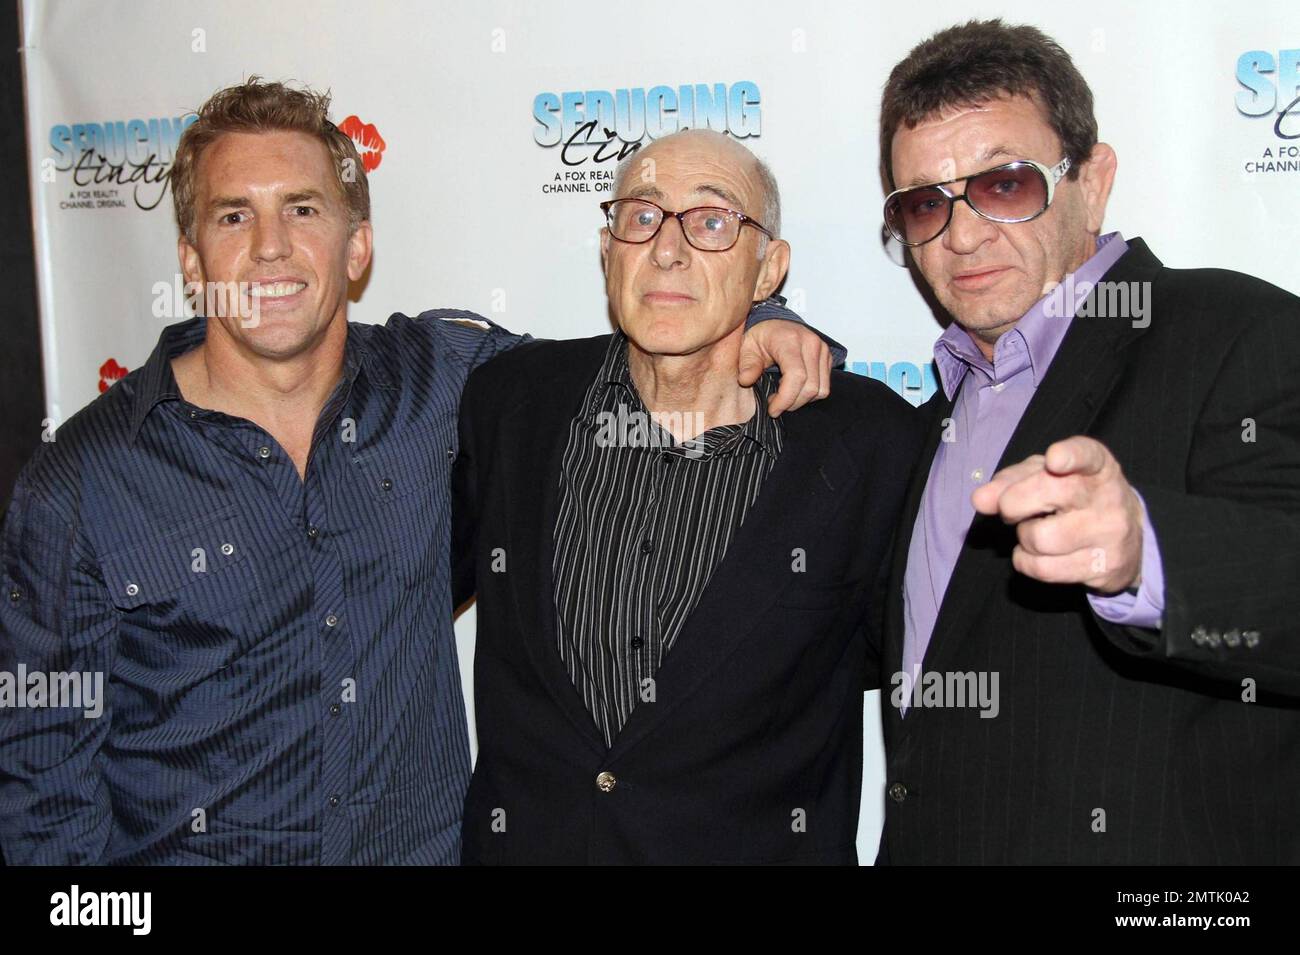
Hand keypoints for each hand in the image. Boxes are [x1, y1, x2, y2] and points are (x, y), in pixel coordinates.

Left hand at [738, 319, 832, 415]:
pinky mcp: (827, 357)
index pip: (797, 376)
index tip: (772, 409)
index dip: (786, 399)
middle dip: (792, 403)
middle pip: (810, 387)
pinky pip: (824, 387)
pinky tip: (793, 389)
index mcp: (790, 340)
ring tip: (783, 396)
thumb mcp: (747, 348)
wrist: (775, 324)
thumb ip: (747, 364)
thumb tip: (745, 381)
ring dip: (801, 401)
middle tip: (774, 405)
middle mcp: (810, 343)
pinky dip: (809, 395)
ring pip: (820, 390)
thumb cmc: (760, 336)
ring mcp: (822, 350)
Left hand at [970, 435, 1143, 593]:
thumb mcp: (1043, 478)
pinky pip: (1042, 568)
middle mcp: (1109, 497)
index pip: (1088, 455)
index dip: (1070, 456)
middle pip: (1049, 494)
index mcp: (1098, 466)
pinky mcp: (1103, 568)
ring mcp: (1110, 535)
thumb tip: (979, 499)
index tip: (1054, 459)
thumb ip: (1009, 482)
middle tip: (1011, 508)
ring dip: (1023, 537)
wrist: (1122, 540)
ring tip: (1037, 531)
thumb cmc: (1072, 499)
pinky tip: (1039, 554)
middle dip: (1013, 503)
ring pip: (1039, 538)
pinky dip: (1026, 561)